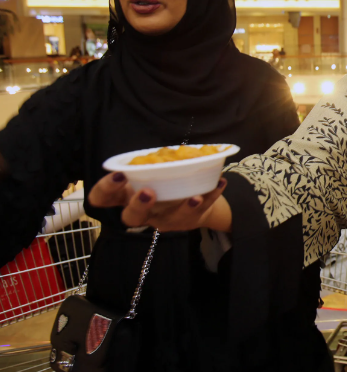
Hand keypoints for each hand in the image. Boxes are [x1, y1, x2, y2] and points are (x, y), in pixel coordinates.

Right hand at [88, 171, 228, 232]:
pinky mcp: (187, 221)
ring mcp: (164, 219)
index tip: (117, 175)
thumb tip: (164, 151)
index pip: (103, 198)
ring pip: (170, 219)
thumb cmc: (162, 183)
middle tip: (148, 192)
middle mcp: (143, 212)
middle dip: (139, 206)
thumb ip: (149, 162)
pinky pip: (201, 211)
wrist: (191, 202)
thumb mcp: (150, 171)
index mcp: (126, 196)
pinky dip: (211, 196)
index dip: (104, 190)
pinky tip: (219, 183)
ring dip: (183, 207)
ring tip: (194, 196)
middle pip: (131, 217)